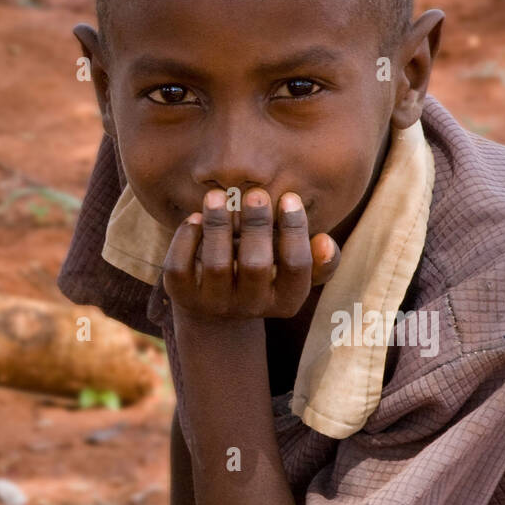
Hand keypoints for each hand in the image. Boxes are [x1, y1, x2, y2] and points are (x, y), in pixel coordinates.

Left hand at [162, 187, 340, 321]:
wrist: (218, 310)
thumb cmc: (265, 275)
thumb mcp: (294, 273)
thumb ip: (318, 260)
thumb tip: (324, 241)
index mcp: (286, 301)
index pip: (296, 266)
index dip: (295, 230)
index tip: (290, 198)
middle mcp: (251, 308)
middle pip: (256, 265)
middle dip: (257, 226)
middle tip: (255, 194)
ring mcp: (215, 305)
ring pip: (217, 265)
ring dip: (218, 225)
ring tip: (217, 195)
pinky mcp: (183, 297)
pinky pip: (180, 268)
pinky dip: (186, 240)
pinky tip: (195, 218)